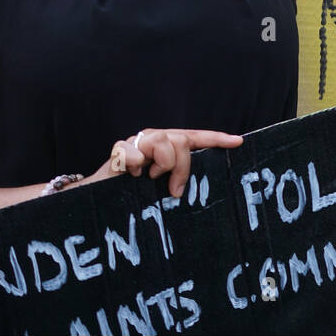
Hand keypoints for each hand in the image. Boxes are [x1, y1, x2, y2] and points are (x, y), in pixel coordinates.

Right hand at [87, 128, 243, 197]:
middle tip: (174, 190)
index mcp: (168, 146)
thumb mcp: (160, 188)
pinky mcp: (119, 149)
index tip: (238, 142)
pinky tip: (131, 175)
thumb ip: (176, 179)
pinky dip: (135, 165)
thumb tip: (184, 188)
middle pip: (181, 139)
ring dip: (162, 164)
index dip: (217, 139)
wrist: (97, 198)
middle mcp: (154, 139)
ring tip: (149, 178)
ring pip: (163, 140)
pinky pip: (134, 151)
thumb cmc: (134, 194)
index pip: (195, 137)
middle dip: (182, 166)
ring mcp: (137, 142)